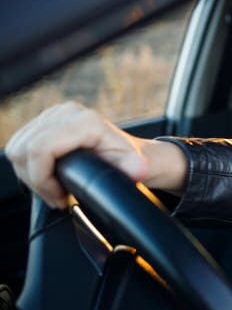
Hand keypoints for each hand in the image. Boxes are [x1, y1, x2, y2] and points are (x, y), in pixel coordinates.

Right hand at [5, 101, 186, 207]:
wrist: (132, 153)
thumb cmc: (131, 161)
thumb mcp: (135, 168)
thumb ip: (135, 169)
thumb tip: (137, 170)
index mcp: (85, 122)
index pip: (39, 149)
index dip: (42, 179)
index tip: (58, 196)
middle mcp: (65, 112)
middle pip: (23, 150)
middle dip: (36, 180)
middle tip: (56, 196)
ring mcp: (52, 114)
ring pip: (17, 148)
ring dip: (30, 175)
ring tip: (54, 189)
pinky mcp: (43, 121)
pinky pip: (19, 145)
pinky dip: (28, 167)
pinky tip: (48, 177)